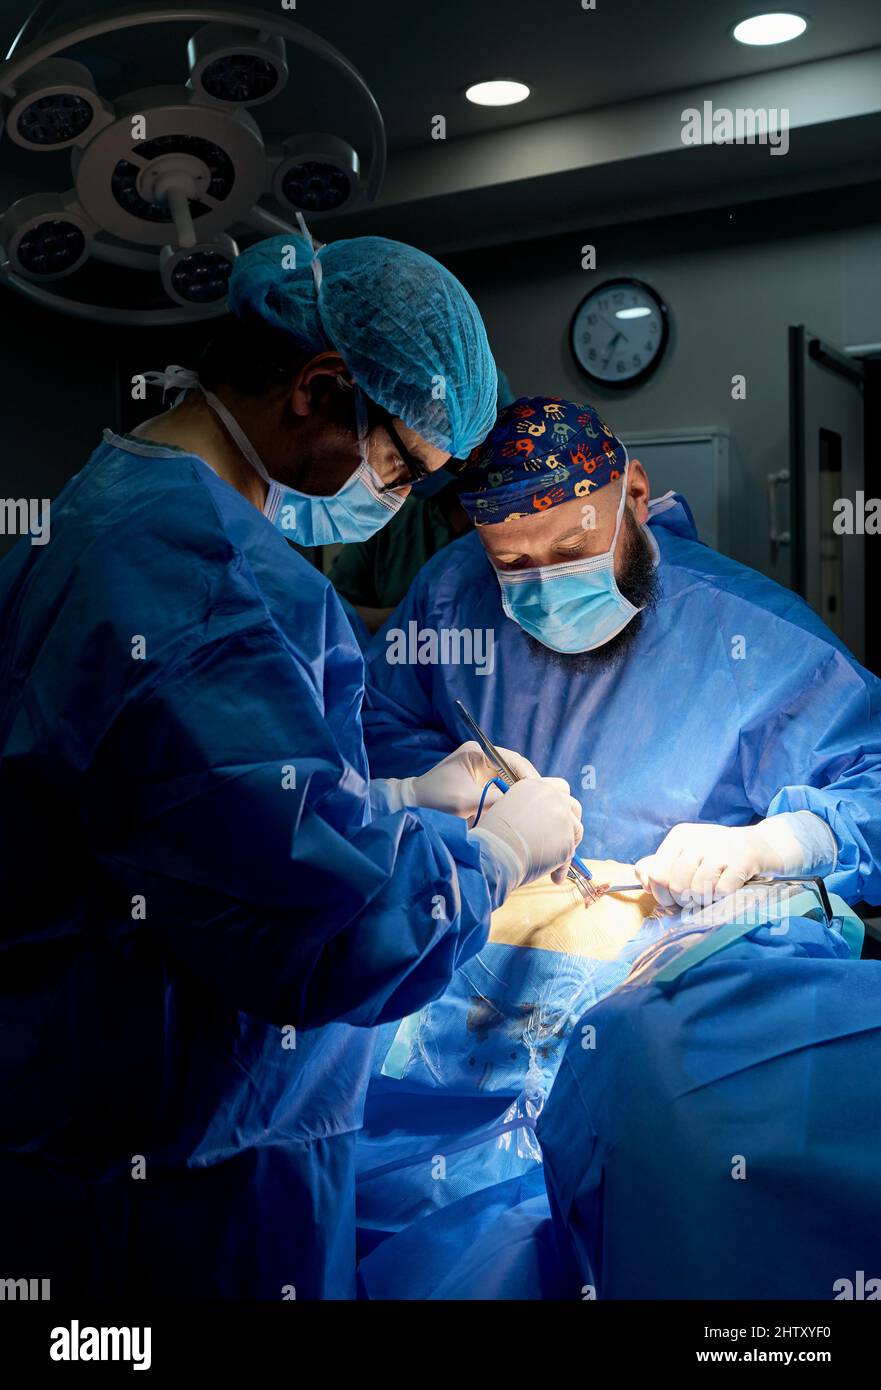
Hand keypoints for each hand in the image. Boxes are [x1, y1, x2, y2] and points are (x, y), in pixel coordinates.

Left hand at [400, 741, 539, 824]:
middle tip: (543, 798)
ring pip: (509, 775)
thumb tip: (521, 803)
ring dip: (520, 788)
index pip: (511, 759)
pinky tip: (520, 804)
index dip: (528, 774)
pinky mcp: (478, 778)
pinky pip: (501, 783)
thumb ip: (495, 800)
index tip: (539, 790)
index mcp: (476, 752)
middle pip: (513, 765)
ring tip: (536, 802)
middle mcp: (479, 755)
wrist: (412, 804)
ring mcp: (479, 766)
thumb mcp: (467, 802)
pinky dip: (510, 793)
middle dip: (528, 781)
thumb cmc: (435, 800)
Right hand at [477, 776, 583, 887]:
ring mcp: (562, 817)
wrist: (494, 852)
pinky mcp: (568, 839)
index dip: (561, 805)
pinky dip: (562, 867)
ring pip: (576, 831)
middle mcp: (552, 796)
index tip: (556, 820)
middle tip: (564, 839)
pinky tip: (553, 877)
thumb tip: (545, 826)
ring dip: (567, 847)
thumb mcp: (507, 812)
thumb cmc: (493, 838)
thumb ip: (529, 812)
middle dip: (572, 824)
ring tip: (552, 865)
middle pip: (574, 806)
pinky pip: (570, 854)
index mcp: (535, 786)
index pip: (560, 788)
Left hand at [634, 813, 834, 907]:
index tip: (673, 900)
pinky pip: (721, 892)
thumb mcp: (686, 855)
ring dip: (703, 902)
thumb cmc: (718, 856)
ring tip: (711, 895)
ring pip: (697, 891)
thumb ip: (658, 866)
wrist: (762, 846)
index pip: (657, 874)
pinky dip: (721, 899)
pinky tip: (726, 891)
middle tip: (695, 900)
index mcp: (680, 836)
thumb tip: (643, 878)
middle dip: (683, 901)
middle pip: (676, 885)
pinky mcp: (742, 860)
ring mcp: (721, 848)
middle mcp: (698, 838)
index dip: (662, 895)